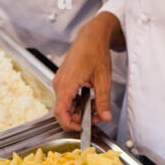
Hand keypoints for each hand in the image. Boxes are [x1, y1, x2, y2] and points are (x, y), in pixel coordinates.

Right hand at [53, 11, 119, 129]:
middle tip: (97, 117)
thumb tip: (105, 116)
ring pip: (66, 104)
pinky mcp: (64, 79)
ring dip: (80, 110)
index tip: (82, 128)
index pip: (60, 112)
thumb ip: (103, 101)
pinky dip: (78, 102)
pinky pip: (67, 96)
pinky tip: (90, 99)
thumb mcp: (103, 79)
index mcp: (66, 84)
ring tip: (97, 107)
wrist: (91, 36)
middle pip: (63, 111)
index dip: (70, 124)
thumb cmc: (95, 51)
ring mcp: (60, 81)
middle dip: (79, 118)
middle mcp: (59, 84)